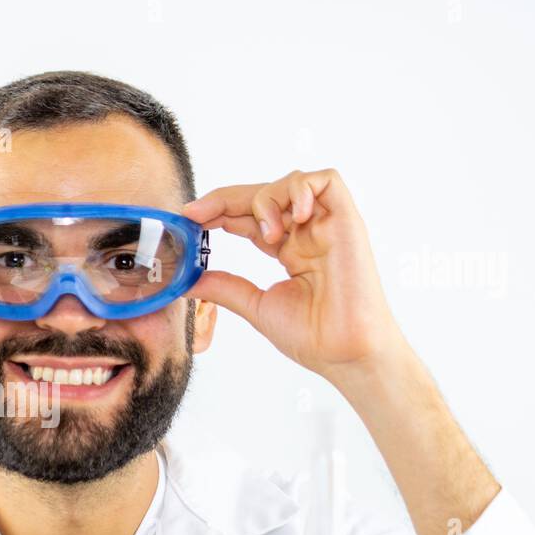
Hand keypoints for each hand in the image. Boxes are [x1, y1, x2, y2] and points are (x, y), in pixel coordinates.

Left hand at [183, 169, 405, 381]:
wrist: (345, 353)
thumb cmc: (314, 336)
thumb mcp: (256, 305)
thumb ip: (224, 287)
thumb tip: (188, 279)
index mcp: (289, 250)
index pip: (249, 216)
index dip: (218, 211)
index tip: (189, 219)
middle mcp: (307, 233)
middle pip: (263, 195)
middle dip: (226, 199)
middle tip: (198, 213)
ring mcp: (327, 226)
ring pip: (290, 183)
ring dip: (266, 199)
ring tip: (265, 235)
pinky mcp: (347, 222)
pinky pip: (327, 181)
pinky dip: (301, 189)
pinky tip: (292, 218)